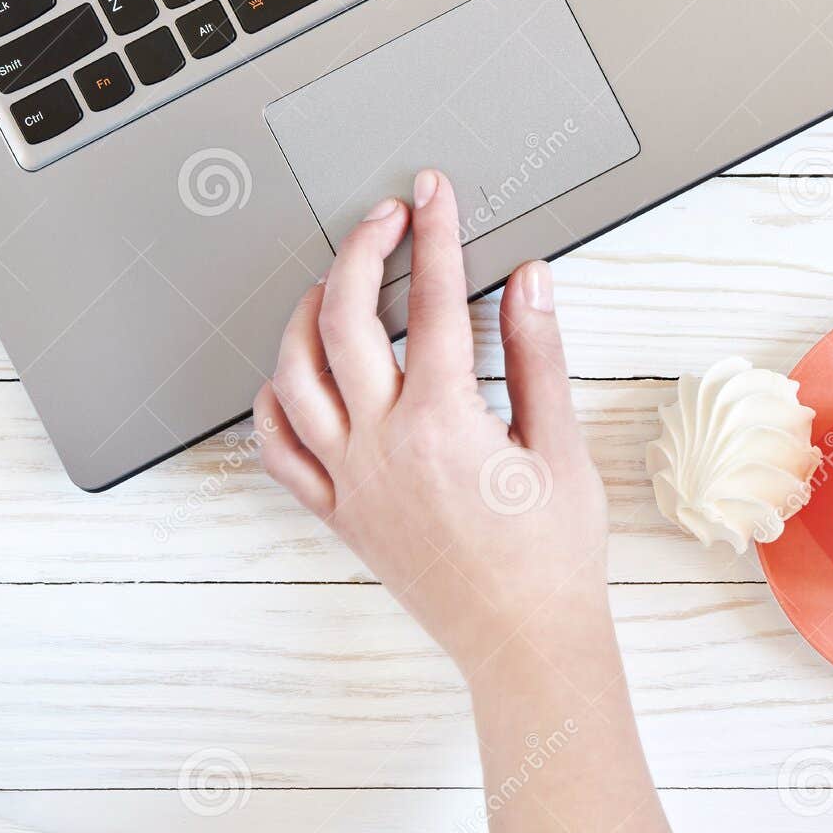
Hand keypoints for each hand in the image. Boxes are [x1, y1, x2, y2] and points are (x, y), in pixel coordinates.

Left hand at [254, 170, 670, 832]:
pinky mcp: (338, 513)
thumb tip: (529, 282)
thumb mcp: (560, 445)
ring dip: (307, 314)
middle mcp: (382, 444)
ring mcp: (350, 480)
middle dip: (361, 251)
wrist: (525, 640)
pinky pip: (278, 450)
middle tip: (388, 217)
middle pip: (346, 319)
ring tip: (335, 280)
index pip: (432, 301)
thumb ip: (538, 356)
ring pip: (293, 375)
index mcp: (443, 421)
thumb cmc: (552, 554)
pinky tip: (291, 375)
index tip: (432, 193)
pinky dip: (272, 401)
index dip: (435, 234)